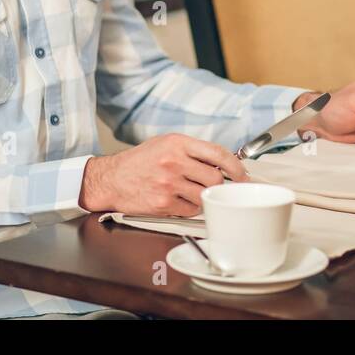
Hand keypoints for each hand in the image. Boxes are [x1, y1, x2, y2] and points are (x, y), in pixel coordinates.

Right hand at [78, 134, 247, 215]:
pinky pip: (191, 210)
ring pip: (205, 196)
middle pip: (215, 179)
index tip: (243, 176)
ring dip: (205, 197)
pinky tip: (181, 201)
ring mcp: (168, 184)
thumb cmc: (140, 161)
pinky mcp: (162, 204)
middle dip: (220, 185)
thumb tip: (225, 162)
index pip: (218, 154)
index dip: (236, 167)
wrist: (111, 179)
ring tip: (192, 192)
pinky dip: (191, 208)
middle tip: (217, 187)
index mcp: (178, 143)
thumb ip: (194, 150)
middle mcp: (174, 162)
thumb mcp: (166, 143)